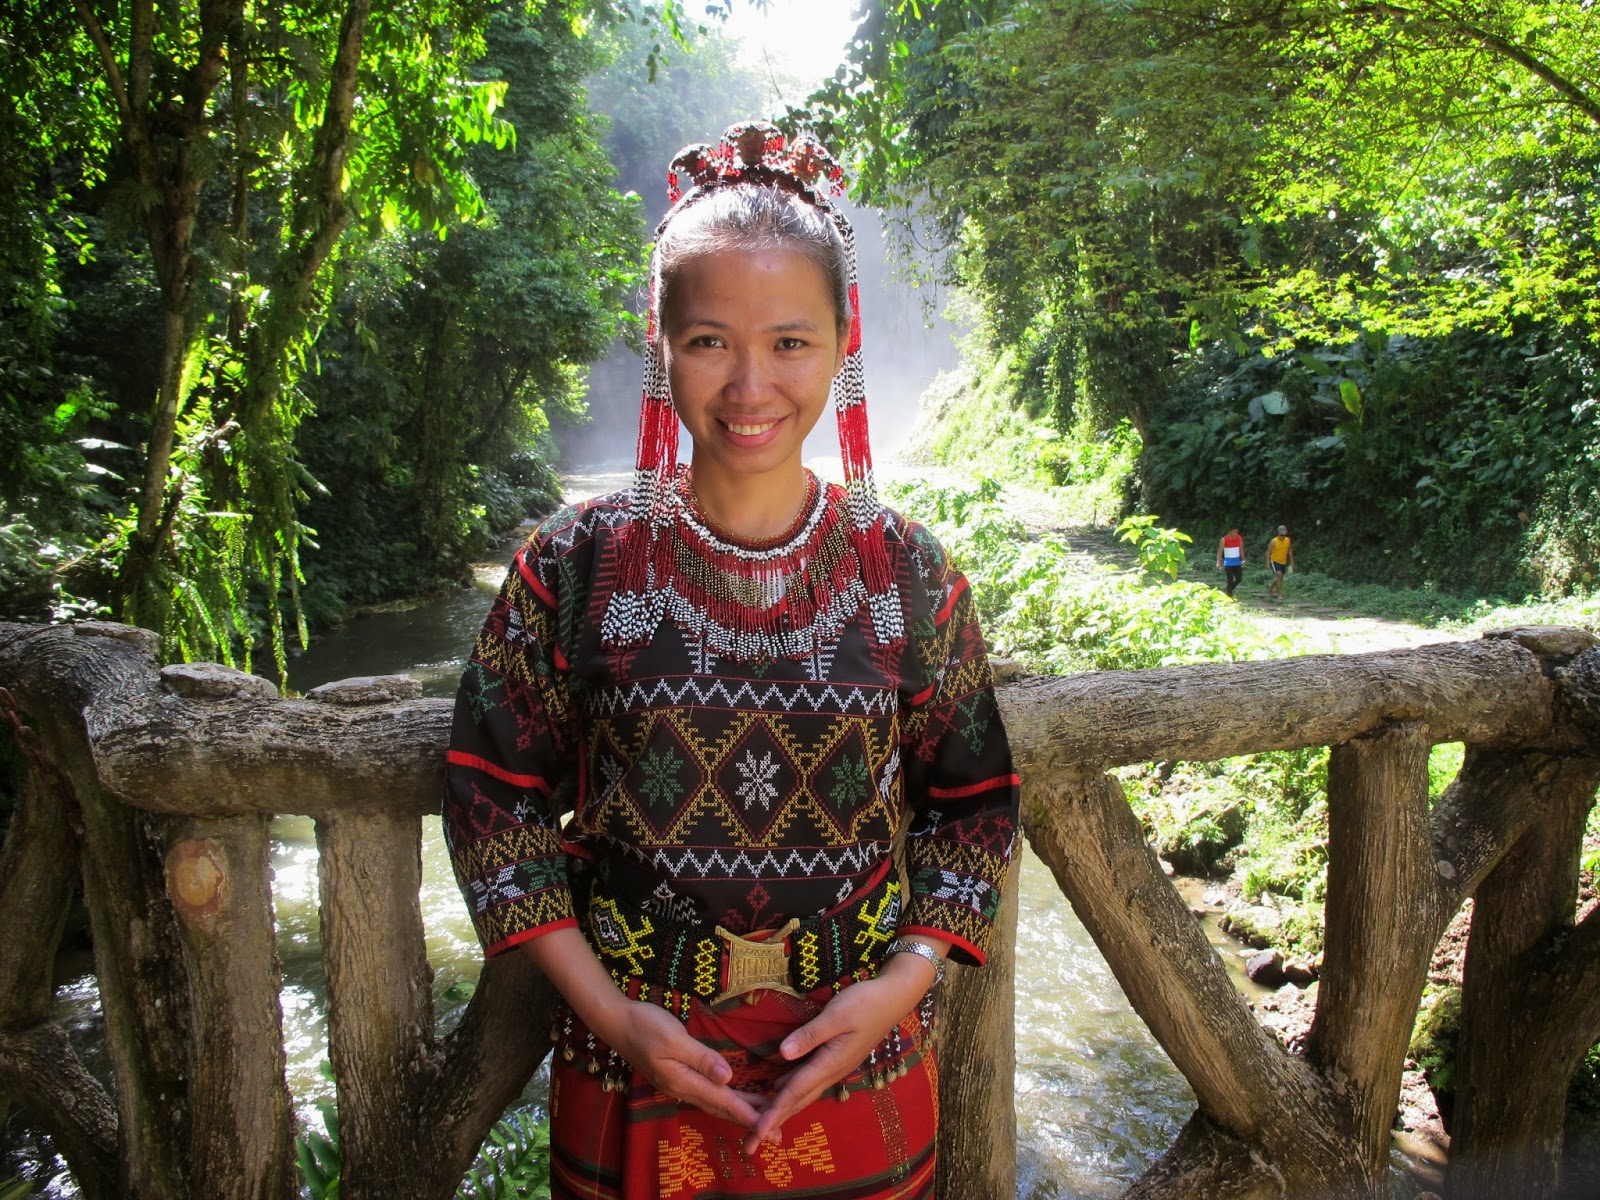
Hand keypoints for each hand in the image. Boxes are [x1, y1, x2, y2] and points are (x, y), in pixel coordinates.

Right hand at [599, 999, 767, 1129]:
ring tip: (764, 1118)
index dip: (748, 1113)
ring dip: (741, 1111)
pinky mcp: (679, 1076)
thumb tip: (728, 1077)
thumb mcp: (674, 1039)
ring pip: (717, 1101)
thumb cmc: (645, 1026)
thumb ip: (701, 1058)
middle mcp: (683, 1088)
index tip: (769, 1125)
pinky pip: (709, 1093)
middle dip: (750, 1119)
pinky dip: (727, 1098)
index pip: (723, 1100)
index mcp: (684, 1081)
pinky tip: (736, 1096)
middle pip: (723, 1107)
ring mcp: (680, 1084)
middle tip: (776, 1134)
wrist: (617, 1023)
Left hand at [740, 951, 936, 1155]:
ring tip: (761, 1122)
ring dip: (782, 1108)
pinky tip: (779, 1087)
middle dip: (774, 1120)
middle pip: (798, 1100)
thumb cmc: (865, 1004)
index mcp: (830, 1063)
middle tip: (752, 1141)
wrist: (892, 1000)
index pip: (796, 1091)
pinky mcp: (835, 1058)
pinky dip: (791, 1089)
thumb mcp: (836, 1016)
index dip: (774, 1111)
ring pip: (803, 1092)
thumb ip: (809, 1035)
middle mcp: (832, 1071)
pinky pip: (809, 1080)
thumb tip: (783, 1054)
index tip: (758, 1132)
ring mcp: (835, 1066)